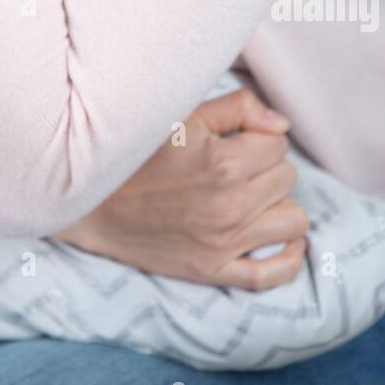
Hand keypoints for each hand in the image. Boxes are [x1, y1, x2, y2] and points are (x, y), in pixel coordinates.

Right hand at [53, 88, 309, 289]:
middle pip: (287, 177)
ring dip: (278, 204)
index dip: (260, 135)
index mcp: (224, 163)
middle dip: (267, 165)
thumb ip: (240, 109)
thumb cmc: (137, 152)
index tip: (237, 138)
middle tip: (237, 163)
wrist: (92, 199)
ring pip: (293, 220)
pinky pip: (271, 276)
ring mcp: (223, 244)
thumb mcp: (184, 115)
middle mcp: (230, 206)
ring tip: (254, 194)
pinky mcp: (212, 270)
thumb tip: (282, 124)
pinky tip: (284, 238)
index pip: (279, 142)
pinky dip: (288, 257)